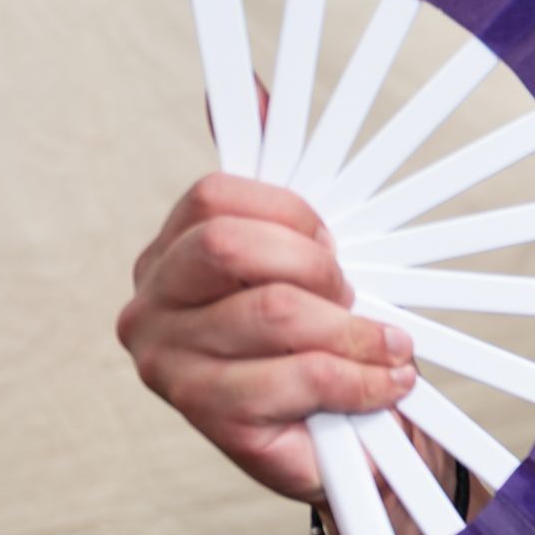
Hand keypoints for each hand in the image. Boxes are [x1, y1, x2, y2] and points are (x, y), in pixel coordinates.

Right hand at [117, 174, 413, 502]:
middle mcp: (151, 306)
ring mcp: (169, 365)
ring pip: (275, 313)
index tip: (332, 243)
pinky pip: (299, 377)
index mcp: (170, 254)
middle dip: (316, 266)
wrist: (348, 444)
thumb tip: (249, 90)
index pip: (218, 196)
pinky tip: (381, 385)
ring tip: (383, 348)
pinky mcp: (208, 418)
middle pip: (231, 245)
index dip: (293, 214)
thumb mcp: (305, 255)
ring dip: (353, 330)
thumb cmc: (321, 343)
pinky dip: (360, 380)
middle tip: (351, 296)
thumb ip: (275, 179)